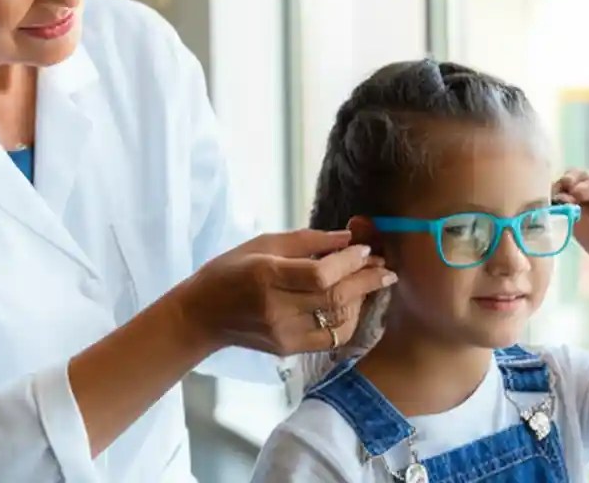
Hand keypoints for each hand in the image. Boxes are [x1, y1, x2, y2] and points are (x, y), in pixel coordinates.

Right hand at [181, 230, 397, 356]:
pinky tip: (352, 303)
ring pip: (339, 321)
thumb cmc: (230, 270)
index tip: (366, 249)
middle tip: (386, 267)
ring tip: (371, 282)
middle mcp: (277, 309)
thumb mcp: (263, 244)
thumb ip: (307, 241)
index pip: (321, 275)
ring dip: (362, 301)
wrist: (202, 315)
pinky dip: (348, 320)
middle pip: (335, 299)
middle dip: (367, 281)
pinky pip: (331, 337)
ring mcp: (284, 334)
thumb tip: (347, 238)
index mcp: (267, 277)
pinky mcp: (289, 349)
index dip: (350, 263)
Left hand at [552, 169, 588, 255]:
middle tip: (561, 190)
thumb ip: (566, 197)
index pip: (576, 177)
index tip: (554, 192)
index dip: (563, 182)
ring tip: (572, 195)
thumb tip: (558, 183)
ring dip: (580, 186)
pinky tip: (580, 195)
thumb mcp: (573, 212)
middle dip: (570, 181)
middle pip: (584, 174)